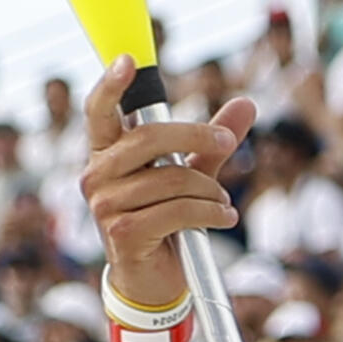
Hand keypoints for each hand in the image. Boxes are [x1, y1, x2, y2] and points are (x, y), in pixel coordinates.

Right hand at [81, 57, 257, 307]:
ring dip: (210, 191)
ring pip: (172, 178)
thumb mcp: (192, 175)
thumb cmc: (167, 222)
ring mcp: (104, 205)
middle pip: (148, 138)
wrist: (153, 281)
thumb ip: (213, 142)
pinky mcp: (122, 232)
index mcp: (106, 154)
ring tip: (223, 205)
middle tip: (228, 142)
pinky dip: (210, 214)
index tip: (128, 60)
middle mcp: (96, 175)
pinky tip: (223, 219)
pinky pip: (178, 210)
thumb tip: (246, 103)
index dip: (110, 85)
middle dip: (197, 135)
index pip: (99, 112)